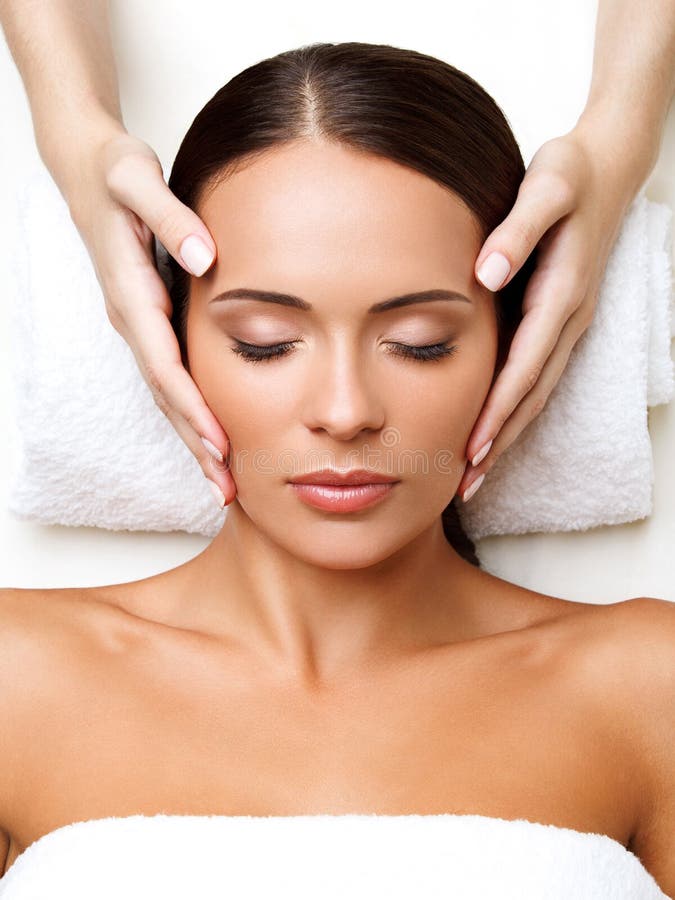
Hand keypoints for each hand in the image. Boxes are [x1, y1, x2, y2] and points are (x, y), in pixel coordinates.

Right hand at [65, 125, 234, 507]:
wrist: (84, 167)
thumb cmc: (114, 171)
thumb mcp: (137, 178)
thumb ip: (170, 216)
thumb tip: (207, 258)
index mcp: (131, 292)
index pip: (164, 364)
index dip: (191, 408)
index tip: (220, 445)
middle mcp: (131, 318)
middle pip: (164, 395)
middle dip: (194, 444)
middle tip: (225, 490)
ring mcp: (136, 324)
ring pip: (164, 394)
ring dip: (191, 438)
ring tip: (220, 481)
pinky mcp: (145, 322)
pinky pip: (166, 377)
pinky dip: (187, 411)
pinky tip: (208, 435)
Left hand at [457, 118, 655, 503]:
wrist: (606, 165)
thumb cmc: (569, 173)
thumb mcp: (545, 187)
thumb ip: (517, 230)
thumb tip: (485, 274)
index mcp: (561, 294)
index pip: (525, 367)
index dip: (498, 411)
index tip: (472, 450)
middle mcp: (568, 318)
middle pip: (532, 395)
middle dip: (500, 442)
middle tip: (467, 485)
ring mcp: (568, 323)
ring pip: (537, 392)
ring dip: (508, 434)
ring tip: (477, 471)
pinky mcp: (560, 319)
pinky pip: (538, 375)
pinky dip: (516, 408)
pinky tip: (496, 426)